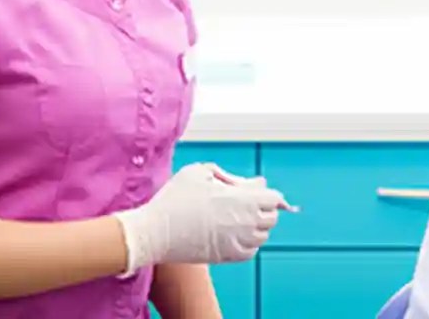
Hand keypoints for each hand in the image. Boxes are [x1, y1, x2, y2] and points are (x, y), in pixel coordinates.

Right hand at [112, 163, 286, 276]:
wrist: (154, 232)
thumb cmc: (174, 198)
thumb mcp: (199, 171)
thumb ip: (228, 175)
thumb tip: (252, 184)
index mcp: (243, 200)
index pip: (274, 198)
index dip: (268, 193)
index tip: (258, 191)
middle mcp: (246, 223)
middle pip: (272, 218)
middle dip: (264, 209)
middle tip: (247, 203)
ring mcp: (237, 242)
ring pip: (262, 236)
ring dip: (256, 226)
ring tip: (238, 218)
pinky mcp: (226, 257)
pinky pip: (250, 252)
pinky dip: (248, 244)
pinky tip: (235, 234)